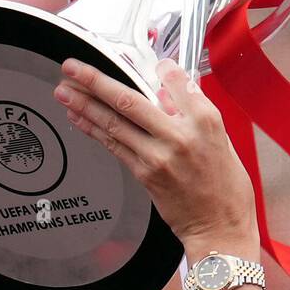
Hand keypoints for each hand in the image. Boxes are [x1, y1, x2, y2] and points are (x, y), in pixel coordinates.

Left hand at [53, 57, 257, 251]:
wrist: (220, 228)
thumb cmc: (226, 189)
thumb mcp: (222, 142)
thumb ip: (192, 114)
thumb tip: (165, 94)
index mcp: (206, 121)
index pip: (175, 81)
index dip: (156, 68)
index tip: (142, 61)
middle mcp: (180, 135)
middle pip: (129, 100)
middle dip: (95, 81)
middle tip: (72, 68)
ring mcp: (158, 155)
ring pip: (114, 123)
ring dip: (84, 105)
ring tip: (64, 91)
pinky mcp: (144, 174)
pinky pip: (113, 145)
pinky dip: (93, 130)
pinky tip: (79, 119)